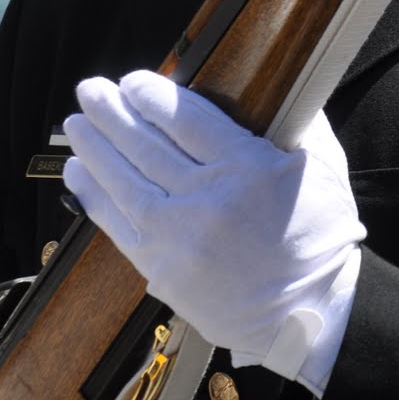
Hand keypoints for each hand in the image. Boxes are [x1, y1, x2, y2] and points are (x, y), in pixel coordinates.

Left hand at [63, 70, 364, 380]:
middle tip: (89, 90)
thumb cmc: (320, 239)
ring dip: (94, 149)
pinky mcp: (165, 271)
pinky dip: (94, 197)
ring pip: (125, 182)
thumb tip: (278, 84)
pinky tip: (78, 174)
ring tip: (76, 124)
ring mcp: (182, 239)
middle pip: (146, 145)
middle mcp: (209, 201)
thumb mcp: (322, 168)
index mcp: (248, 168)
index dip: (151, 95)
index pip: (185, 119)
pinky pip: (119, 227)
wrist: (310, 318)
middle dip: (112, 113)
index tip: (132, 81)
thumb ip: (297, 123)